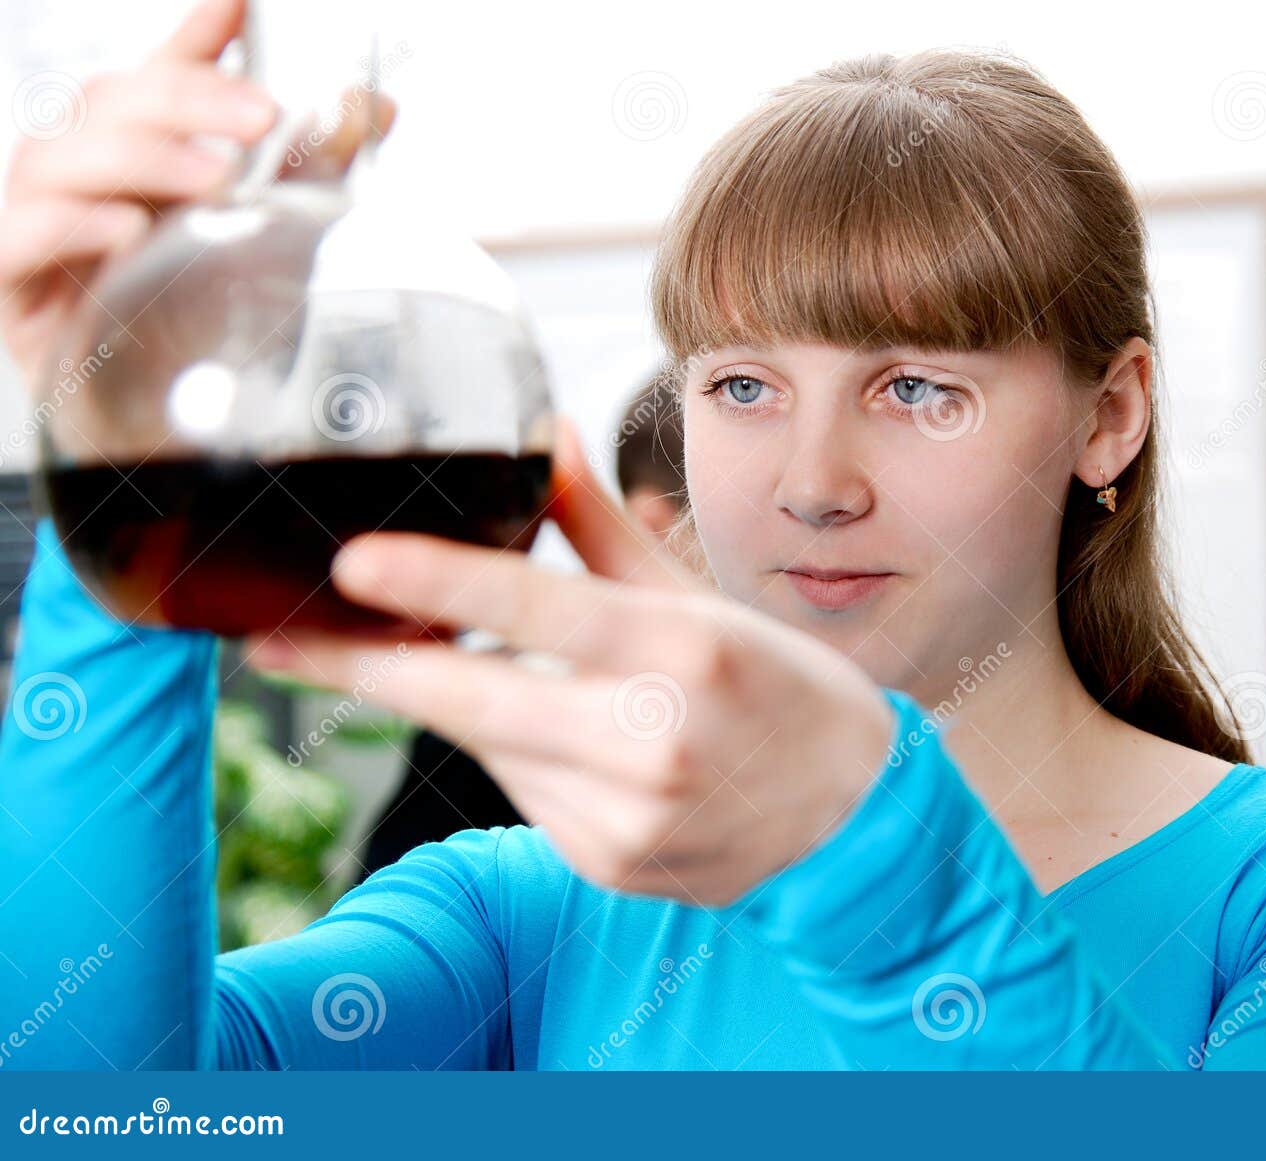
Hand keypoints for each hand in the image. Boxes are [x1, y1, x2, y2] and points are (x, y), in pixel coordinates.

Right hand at [0, 0, 395, 389]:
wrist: (162, 437)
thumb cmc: (205, 334)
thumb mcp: (270, 244)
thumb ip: (313, 173)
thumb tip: (373, 105)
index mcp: (143, 162)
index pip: (159, 77)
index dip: (195, 35)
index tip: (239, 0)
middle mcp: (85, 183)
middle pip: (109, 102)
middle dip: (186, 98)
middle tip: (261, 114)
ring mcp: (40, 230)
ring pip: (57, 157)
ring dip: (139, 156)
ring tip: (212, 178)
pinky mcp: (13, 290)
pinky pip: (17, 238)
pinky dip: (72, 226)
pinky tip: (128, 231)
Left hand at [246, 419, 896, 907]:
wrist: (848, 815)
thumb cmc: (778, 688)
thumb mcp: (698, 597)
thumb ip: (601, 526)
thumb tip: (542, 435)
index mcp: (685, 653)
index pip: (538, 606)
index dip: (436, 580)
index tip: (351, 561)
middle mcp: (652, 742)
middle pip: (472, 698)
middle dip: (366, 666)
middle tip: (281, 640)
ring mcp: (626, 817)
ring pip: (487, 745)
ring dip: (455, 700)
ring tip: (463, 661)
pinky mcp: (606, 864)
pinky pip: (518, 792)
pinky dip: (509, 751)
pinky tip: (549, 730)